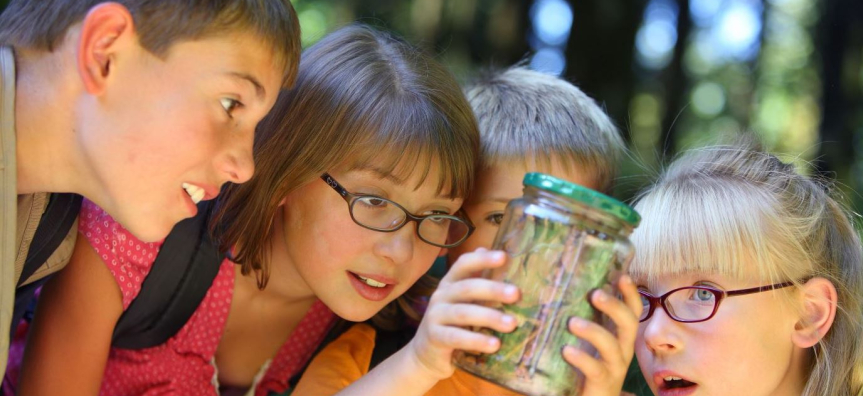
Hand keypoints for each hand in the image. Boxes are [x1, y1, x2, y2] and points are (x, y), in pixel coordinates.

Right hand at [406, 248, 519, 379]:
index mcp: (450, 283)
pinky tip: (495, 344)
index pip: (463, 265)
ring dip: (489, 317)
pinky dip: (476, 341)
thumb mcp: (466, 302)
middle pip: (467, 288)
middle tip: (516, 294)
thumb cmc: (453, 324)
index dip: (482, 260)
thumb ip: (481, 282)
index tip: (503, 256)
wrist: (427, 354)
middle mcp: (441, 295)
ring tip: (512, 324)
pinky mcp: (434, 337)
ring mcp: (435, 316)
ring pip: (463, 313)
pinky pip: (456, 337)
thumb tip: (502, 256)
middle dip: (493, 289)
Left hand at [562, 275, 642, 395]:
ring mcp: (614, 367)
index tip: (622, 276)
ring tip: (572, 322)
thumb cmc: (585, 365)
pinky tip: (566, 350)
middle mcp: (621, 350)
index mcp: (619, 336)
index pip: (632, 311)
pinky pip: (596, 369)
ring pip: (612, 345)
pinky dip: (582, 358)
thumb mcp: (587, 338)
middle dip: (614, 306)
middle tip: (595, 294)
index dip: (630, 293)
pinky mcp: (602, 383)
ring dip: (593, 330)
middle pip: (628, 323)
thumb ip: (583, 316)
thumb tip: (566, 287)